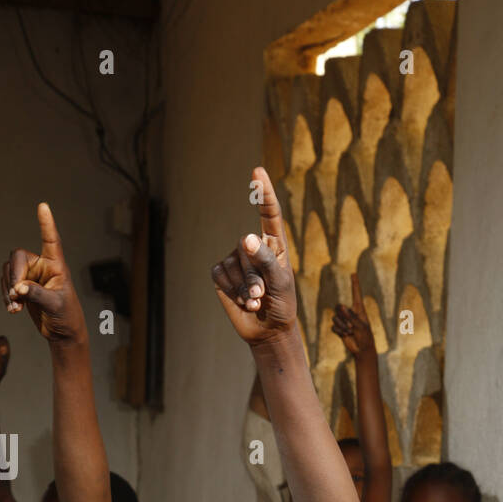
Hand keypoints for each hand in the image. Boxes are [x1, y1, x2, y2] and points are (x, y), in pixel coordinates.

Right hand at [0, 203, 85, 342]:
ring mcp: (31, 276)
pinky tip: (13, 309)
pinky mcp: (23, 287)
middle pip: (17, 257)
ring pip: (8, 271)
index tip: (43, 206)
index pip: (51, 240)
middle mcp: (42, 266)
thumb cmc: (67, 317)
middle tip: (17, 294)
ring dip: (8, 289)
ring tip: (16, 307)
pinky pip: (6, 283)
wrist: (63, 333)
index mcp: (56, 265)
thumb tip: (18, 288)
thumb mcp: (55, 305)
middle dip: (14, 276)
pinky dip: (6, 296)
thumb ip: (37, 294)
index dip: (46, 224)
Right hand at [212, 167, 296, 345]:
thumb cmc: (281, 304)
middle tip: (264, 295)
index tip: (257, 171)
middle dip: (254, 276)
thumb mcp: (280, 282)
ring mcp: (235, 260)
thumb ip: (266, 259)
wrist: (268, 330)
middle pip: (247, 248)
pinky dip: (231, 291)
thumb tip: (246, 237)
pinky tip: (243, 301)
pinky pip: (220, 275)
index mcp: (275, 244)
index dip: (263, 192)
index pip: (268, 214)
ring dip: (244, 288)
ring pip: (233, 264)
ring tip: (256, 300)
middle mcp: (253, 247)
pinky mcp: (221, 274)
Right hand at [332, 275, 374, 356]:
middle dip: (342, 316)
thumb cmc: (365, 337)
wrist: (362, 350)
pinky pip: (333, 327)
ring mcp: (344, 320)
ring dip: (341, 326)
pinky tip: (345, 335)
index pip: (356, 294)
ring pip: (335, 318)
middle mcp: (350, 313)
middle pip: (338, 307)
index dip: (354, 284)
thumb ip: (351, 316)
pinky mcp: (339, 329)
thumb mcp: (360, 326)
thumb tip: (341, 306)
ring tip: (349, 332)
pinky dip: (339, 331)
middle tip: (350, 326)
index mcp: (359, 309)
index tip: (353, 274)